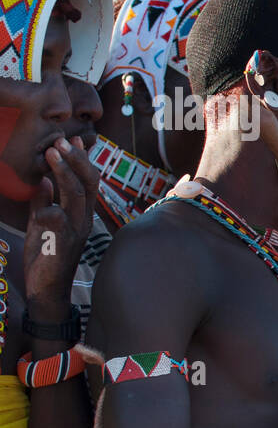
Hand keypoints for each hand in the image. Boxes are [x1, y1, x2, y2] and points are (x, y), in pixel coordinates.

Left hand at [24, 136, 97, 317]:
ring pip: (75, 195)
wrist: (46, 289)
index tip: (73, 138)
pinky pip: (55, 218)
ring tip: (53, 152)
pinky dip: (46, 203)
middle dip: (76, 159)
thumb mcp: (42, 222)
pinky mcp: (60, 242)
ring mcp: (74, 231)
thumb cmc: (45, 255)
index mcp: (81, 214)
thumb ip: (44, 201)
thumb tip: (42, 178)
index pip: (88, 181)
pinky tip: (39, 187)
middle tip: (62, 140)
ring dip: (64, 171)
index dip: (82, 159)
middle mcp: (83, 220)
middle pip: (88, 183)